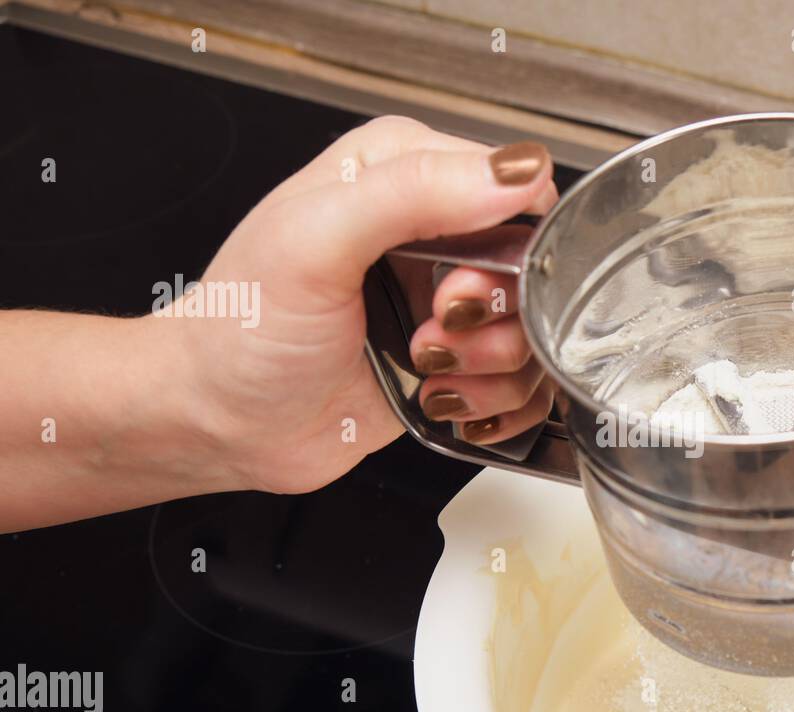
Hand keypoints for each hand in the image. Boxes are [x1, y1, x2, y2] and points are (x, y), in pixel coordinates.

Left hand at [184, 115, 556, 493]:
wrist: (220, 420)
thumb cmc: (242, 326)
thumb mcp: (315, 239)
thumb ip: (414, 191)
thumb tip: (513, 172)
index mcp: (402, 171)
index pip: (513, 187)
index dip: (505, 244)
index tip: (454, 285)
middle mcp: (434, 232)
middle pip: (535, 268)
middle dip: (496, 316)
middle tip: (434, 330)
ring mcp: (448, 302)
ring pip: (534, 333)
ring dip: (489, 365)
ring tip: (425, 366)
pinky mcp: (455, 363)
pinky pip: (522, 384)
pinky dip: (490, 401)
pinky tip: (439, 396)